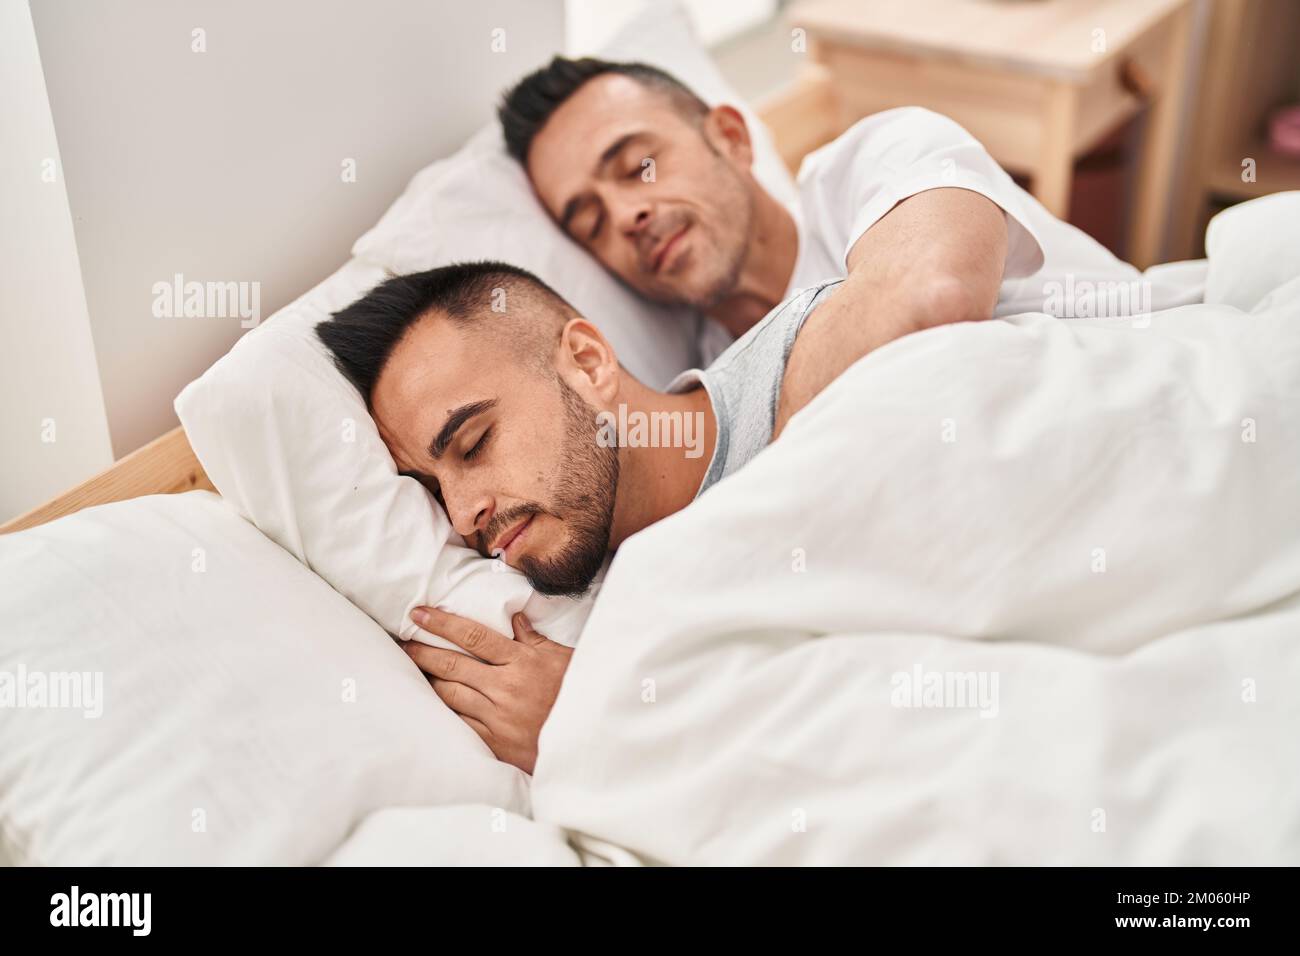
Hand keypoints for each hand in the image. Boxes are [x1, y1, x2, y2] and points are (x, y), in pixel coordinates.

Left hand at [402, 606, 571, 773]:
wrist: (588, 740)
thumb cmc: (578, 694)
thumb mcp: (563, 658)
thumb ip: (534, 639)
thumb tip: (514, 618)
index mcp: (521, 662)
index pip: (473, 636)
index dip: (442, 624)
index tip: (419, 614)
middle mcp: (505, 687)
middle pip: (453, 665)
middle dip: (423, 651)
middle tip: (401, 641)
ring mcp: (498, 717)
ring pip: (450, 695)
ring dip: (427, 681)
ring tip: (410, 670)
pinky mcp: (496, 743)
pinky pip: (460, 725)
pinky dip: (443, 713)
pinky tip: (429, 704)